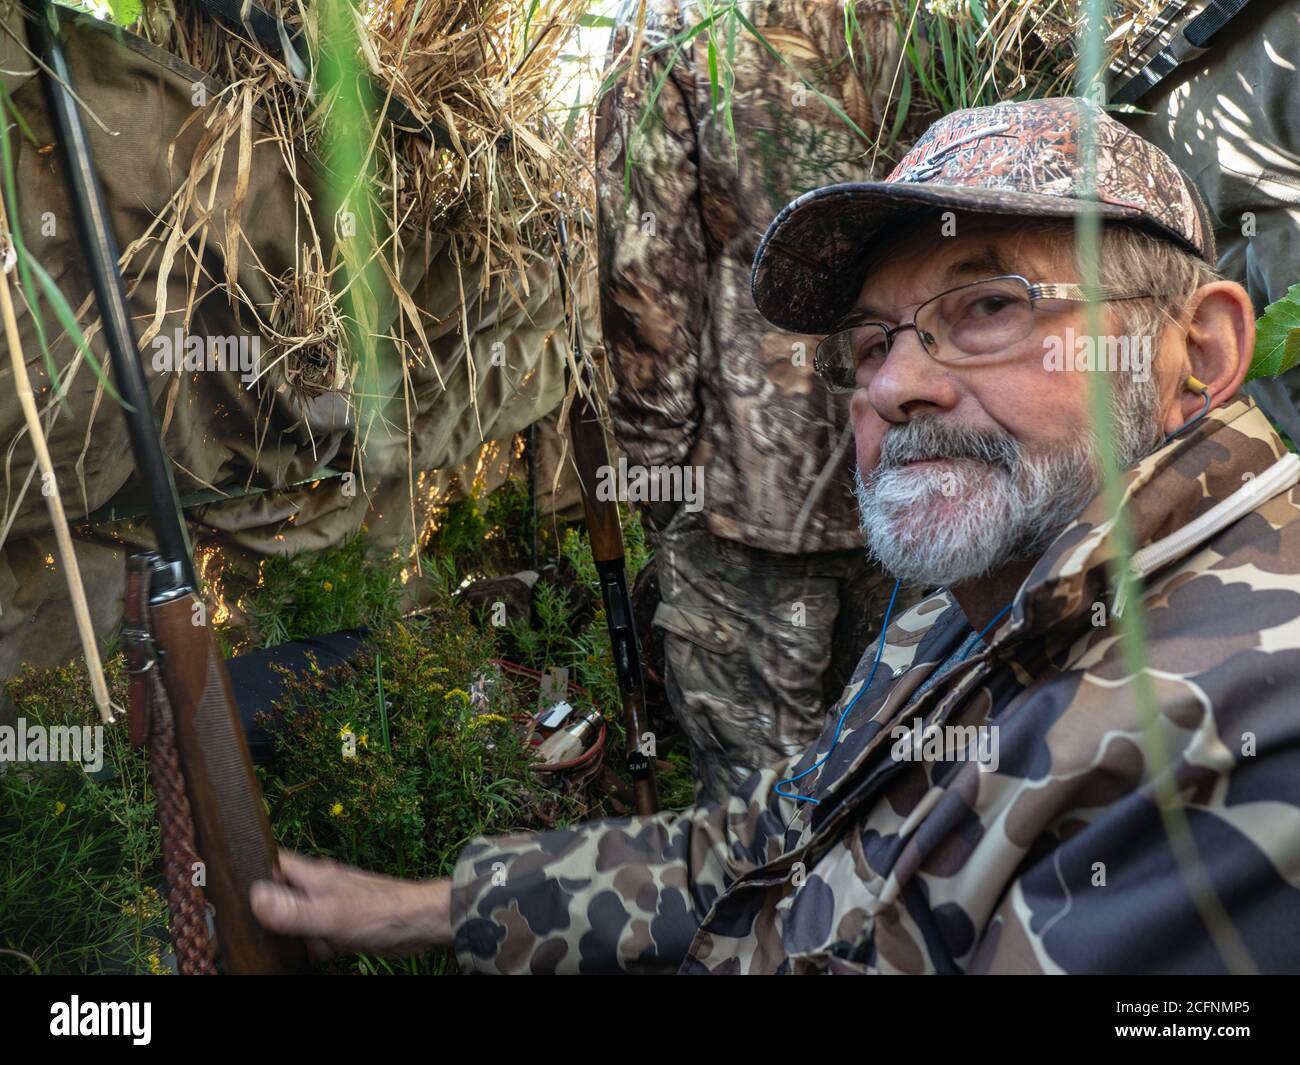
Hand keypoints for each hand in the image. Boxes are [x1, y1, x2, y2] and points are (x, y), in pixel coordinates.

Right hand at [249, 850, 451, 962]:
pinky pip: (317, 932)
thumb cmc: (380, 912)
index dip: (251, 875)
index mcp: (312, 875)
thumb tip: (254, 896)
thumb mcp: (328, 915)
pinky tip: (331, 950)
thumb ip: (291, 910)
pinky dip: (319, 944)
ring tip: (318, 943)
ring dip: (300, 936)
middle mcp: (319, 884)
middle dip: (276, 918)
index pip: (271, 863)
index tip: (236, 897)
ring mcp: (331, 902)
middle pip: (281, 895)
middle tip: (285, 934)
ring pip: (298, 918)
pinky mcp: (343, 921)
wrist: (421, 923)